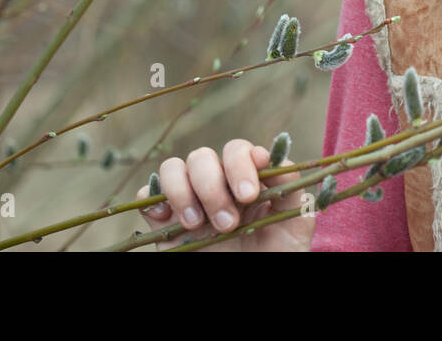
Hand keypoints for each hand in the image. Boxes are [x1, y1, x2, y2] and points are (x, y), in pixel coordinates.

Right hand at [136, 140, 315, 250]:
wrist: (246, 291)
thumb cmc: (273, 256)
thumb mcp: (293, 225)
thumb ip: (290, 189)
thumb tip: (271, 160)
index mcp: (247, 181)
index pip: (238, 150)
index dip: (241, 163)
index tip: (249, 194)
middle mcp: (217, 185)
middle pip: (203, 156)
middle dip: (213, 188)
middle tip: (228, 224)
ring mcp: (189, 200)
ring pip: (173, 167)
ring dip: (183, 192)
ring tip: (197, 224)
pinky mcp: (164, 219)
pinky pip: (148, 192)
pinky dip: (153, 198)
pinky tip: (167, 219)